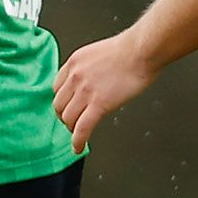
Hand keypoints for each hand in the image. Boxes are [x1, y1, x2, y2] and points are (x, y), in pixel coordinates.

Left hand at [52, 31, 159, 153]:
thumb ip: (88, 68)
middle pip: (59, 104)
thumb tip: (90, 81)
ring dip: (71, 129)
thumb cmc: (129, 50)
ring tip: (78, 134)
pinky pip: (82, 128)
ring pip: (68, 118)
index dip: (62, 101)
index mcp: (74, 62)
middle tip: (71, 123)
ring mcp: (85, 91)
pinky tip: (78, 147)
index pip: (57, 88)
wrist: (140, 51)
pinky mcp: (98, 104)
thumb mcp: (97, 53)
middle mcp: (75, 76)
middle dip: (64, 116)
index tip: (66, 107)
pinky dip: (78, 141)